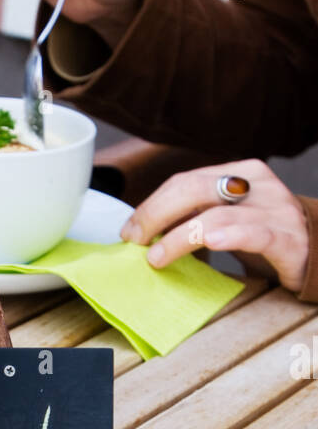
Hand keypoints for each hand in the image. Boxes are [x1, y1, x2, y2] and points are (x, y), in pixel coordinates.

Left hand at [122, 160, 310, 295]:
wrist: (316, 251)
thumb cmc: (265, 236)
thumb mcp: (228, 218)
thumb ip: (194, 216)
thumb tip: (144, 231)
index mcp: (240, 173)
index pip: (184, 181)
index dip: (151, 205)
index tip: (130, 231)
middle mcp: (257, 185)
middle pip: (194, 191)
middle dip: (157, 216)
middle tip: (137, 242)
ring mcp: (273, 209)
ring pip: (217, 215)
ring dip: (180, 236)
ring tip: (158, 256)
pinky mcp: (286, 239)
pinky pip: (253, 233)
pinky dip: (228, 237)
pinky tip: (210, 242)